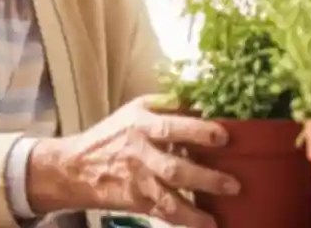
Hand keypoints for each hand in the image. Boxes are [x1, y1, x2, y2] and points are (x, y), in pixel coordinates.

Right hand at [27, 95, 239, 227]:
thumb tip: (204, 96)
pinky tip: (205, 225)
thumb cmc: (113, 133)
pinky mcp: (137, 202)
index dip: (197, 131)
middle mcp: (139, 154)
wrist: (77, 167)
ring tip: (217, 217)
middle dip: (205, 178)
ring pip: (168, 199)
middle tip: (233, 184)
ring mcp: (138, 182)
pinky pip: (163, 214)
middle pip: (174, 169)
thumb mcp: (135, 109)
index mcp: (141, 125)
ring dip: (195, 211)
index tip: (223, 136)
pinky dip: (184, 221)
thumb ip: (168, 103)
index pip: (171, 127)